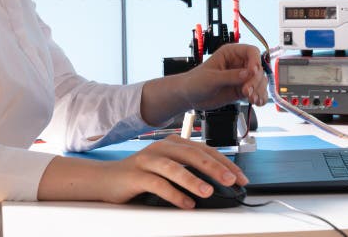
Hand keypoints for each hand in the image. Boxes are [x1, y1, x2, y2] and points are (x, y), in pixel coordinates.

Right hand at [98, 135, 247, 207]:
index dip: (225, 162)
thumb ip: (189, 169)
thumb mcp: (168, 167)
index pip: (205, 150)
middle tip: (231, 181)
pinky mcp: (136, 175)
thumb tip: (218, 183)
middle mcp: (162, 147)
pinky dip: (174, 194)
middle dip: (215, 168)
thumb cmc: (142, 174)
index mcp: (174, 143)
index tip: (240, 177)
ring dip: (194, 180)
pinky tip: (186, 204)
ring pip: (175, 168)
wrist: (107, 179)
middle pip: (193, 155)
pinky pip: (158, 184)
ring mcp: (148, 159)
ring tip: (209, 192)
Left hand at [182, 43, 267, 110]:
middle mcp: (239, 63)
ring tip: (252, 99)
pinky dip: (259, 97)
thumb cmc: (195, 82)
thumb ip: (231, 76)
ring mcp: (241, 77)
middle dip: (255, 81)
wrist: (189, 97)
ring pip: (259, 81)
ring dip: (259, 90)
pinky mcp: (241, 90)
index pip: (251, 51)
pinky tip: (257, 102)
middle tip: (247, 91)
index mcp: (231, 53)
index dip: (255, 61)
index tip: (253, 72)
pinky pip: (256, 92)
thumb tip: (249, 74)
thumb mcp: (212, 78)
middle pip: (258, 68)